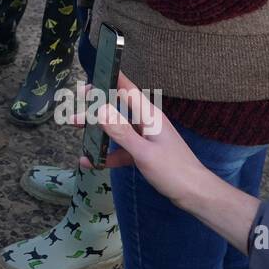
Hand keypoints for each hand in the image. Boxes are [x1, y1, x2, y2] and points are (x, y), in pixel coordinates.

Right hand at [80, 73, 260, 253]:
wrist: (196, 195)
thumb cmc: (173, 171)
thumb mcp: (143, 152)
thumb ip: (121, 132)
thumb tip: (99, 110)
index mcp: (150, 117)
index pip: (127, 90)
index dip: (109, 80)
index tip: (91, 74)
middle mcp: (147, 123)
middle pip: (117, 110)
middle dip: (95, 109)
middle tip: (72, 107)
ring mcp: (146, 139)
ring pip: (117, 130)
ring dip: (97, 132)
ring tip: (74, 130)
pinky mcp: (145, 154)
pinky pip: (121, 150)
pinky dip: (107, 155)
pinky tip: (90, 162)